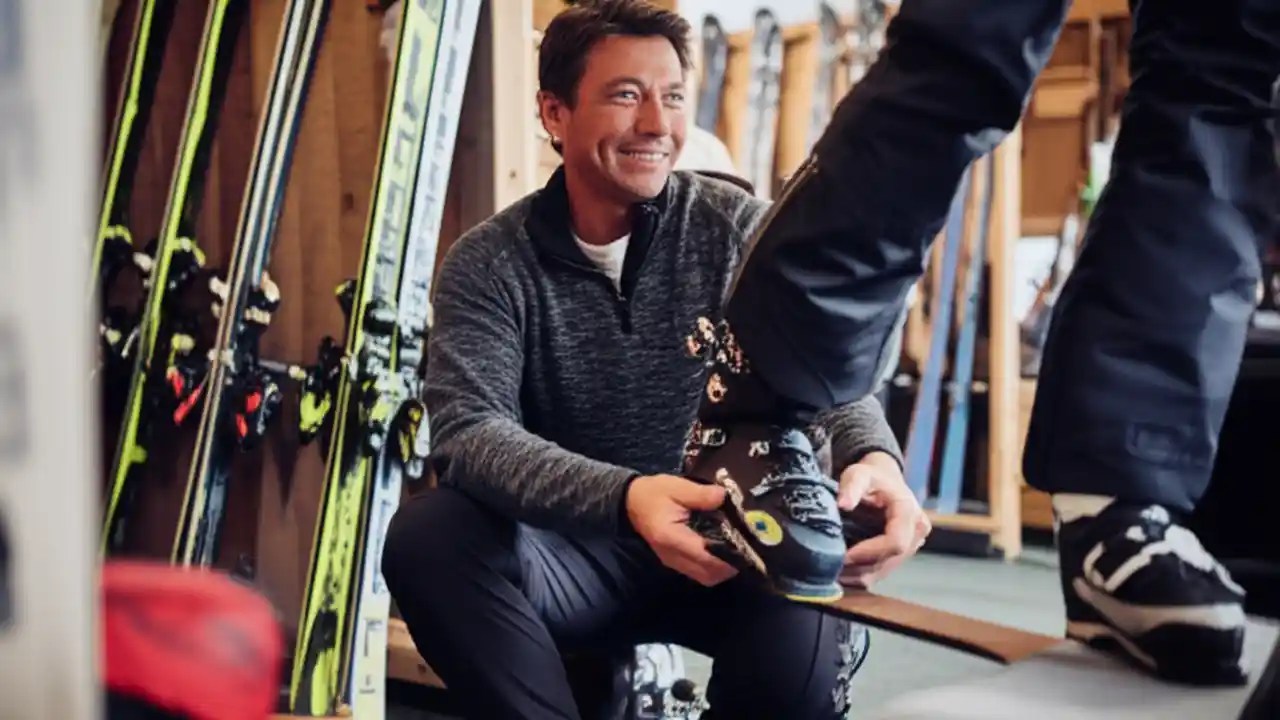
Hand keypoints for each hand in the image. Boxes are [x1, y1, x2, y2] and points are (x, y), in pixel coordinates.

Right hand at [625, 474, 738, 586]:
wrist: (631, 502)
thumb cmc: (653, 493)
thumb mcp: (676, 486)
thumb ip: (700, 494)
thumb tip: (723, 497)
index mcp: (671, 537)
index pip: (705, 555)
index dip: (728, 555)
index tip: (747, 546)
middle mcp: (672, 556)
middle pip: (708, 574)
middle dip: (730, 566)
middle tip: (747, 549)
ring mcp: (673, 562)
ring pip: (705, 577)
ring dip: (723, 569)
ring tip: (738, 551)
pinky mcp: (675, 562)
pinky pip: (699, 573)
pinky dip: (714, 567)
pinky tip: (723, 551)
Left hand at [836, 452, 930, 588]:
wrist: (884, 480)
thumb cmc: (870, 477)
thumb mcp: (859, 474)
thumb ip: (852, 486)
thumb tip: (843, 504)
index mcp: (909, 512)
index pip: (896, 543)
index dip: (869, 553)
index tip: (843, 555)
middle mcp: (916, 532)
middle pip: (889, 561)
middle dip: (858, 566)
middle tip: (830, 565)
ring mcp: (912, 546)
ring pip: (883, 572)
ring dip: (857, 573)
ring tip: (832, 567)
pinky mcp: (902, 556)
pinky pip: (880, 573)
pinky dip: (859, 574)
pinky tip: (841, 567)